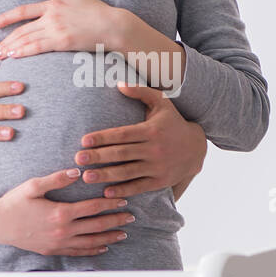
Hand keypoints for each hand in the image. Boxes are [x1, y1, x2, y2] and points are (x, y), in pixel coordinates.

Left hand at [0, 0, 124, 59]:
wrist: (113, 25)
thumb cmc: (97, 10)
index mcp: (52, 4)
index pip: (22, 11)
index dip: (5, 18)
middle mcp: (50, 16)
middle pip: (21, 29)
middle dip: (5, 40)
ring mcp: (55, 29)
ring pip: (26, 39)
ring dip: (11, 48)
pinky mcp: (62, 42)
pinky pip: (37, 47)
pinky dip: (23, 51)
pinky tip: (14, 56)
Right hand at [0, 168, 136, 255]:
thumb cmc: (13, 203)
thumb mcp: (33, 185)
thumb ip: (57, 178)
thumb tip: (77, 171)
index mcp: (61, 213)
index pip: (93, 208)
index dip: (111, 203)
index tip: (123, 200)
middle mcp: (63, 230)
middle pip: (97, 226)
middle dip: (116, 221)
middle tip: (131, 217)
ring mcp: (59, 243)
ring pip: (91, 242)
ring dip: (109, 237)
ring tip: (123, 234)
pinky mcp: (53, 250)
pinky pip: (78, 252)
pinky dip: (93, 250)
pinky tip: (102, 248)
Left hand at [74, 83, 206, 198]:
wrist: (197, 148)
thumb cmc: (172, 122)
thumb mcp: (161, 103)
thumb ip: (140, 92)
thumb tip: (118, 83)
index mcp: (151, 130)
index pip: (122, 134)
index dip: (103, 137)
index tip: (84, 140)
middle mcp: (154, 149)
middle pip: (121, 154)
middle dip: (98, 157)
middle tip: (78, 159)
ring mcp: (157, 167)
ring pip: (127, 172)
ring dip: (106, 175)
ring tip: (87, 177)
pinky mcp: (160, 181)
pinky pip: (139, 186)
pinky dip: (123, 190)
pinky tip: (106, 192)